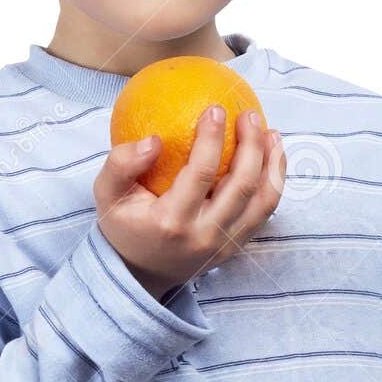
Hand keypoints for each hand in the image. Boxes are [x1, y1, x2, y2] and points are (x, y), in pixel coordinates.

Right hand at [93, 105, 285, 299]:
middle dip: (251, 145)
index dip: (212, 139)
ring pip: (263, 201)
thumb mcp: (107, 194)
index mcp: (172, 222)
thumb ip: (120, 164)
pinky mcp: (236, 247)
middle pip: (241, 186)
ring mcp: (224, 245)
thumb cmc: (124, 224)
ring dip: (272, 163)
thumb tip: (154, 140)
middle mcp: (204, 236)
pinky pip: (264, 213)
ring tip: (271, 132)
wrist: (140, 273)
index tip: (215, 109)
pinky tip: (272, 157)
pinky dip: (273, 182)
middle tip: (248, 115)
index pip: (200, 174)